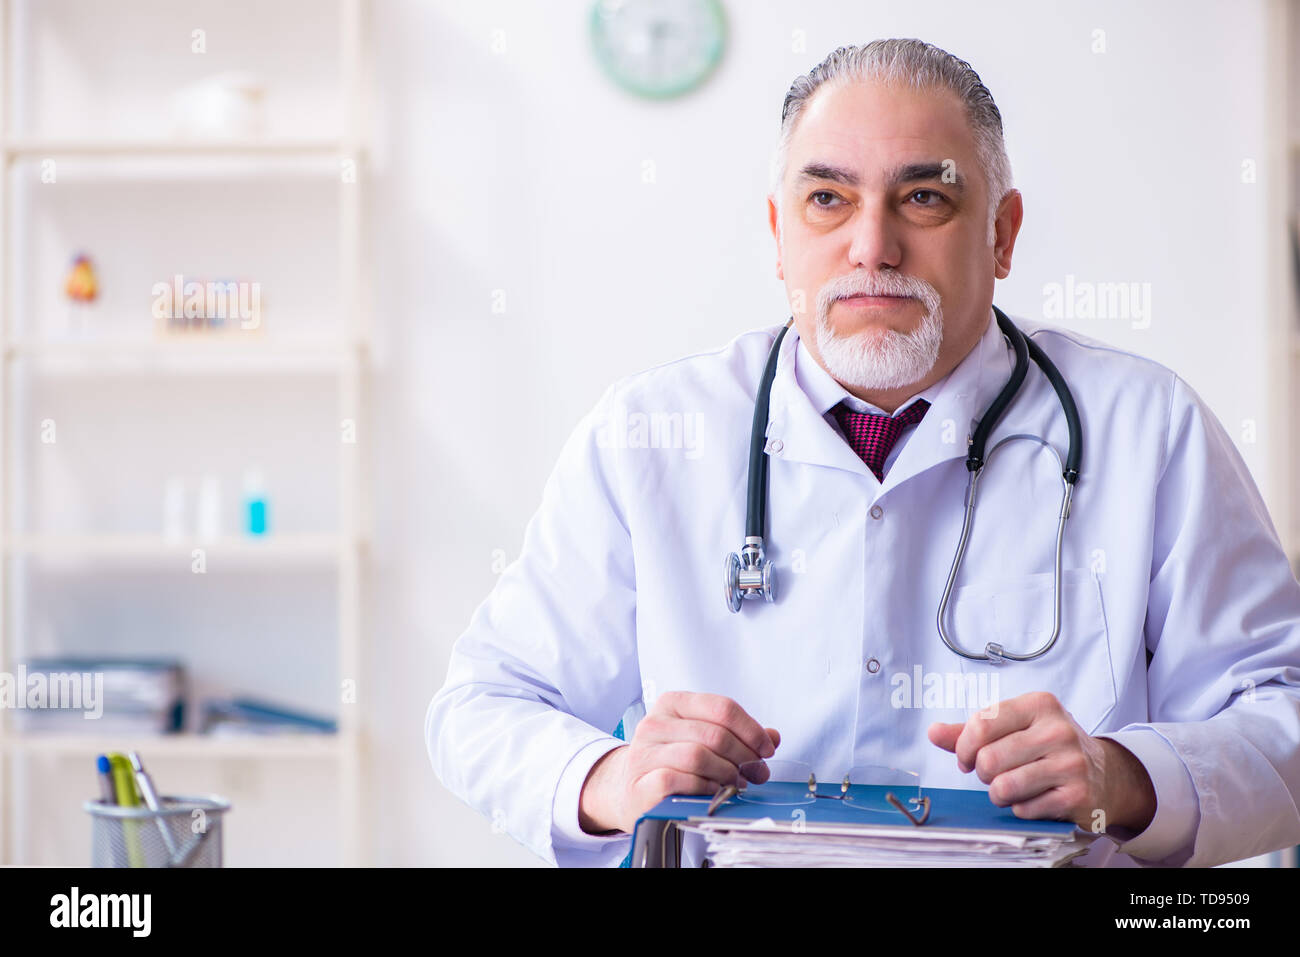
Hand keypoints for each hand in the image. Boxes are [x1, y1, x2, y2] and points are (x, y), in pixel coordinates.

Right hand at [579, 692, 779, 834]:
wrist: (627, 788)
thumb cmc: (669, 761)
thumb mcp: (700, 738)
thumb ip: (737, 735)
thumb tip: (772, 737)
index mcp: (673, 704)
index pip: (721, 707)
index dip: (751, 729)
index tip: (766, 749)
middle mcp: (655, 723)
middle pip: (714, 734)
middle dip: (744, 756)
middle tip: (756, 772)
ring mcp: (644, 752)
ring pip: (698, 756)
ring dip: (727, 773)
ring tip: (737, 783)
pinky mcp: (640, 782)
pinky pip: (679, 780)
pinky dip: (704, 787)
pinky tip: (713, 792)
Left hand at [927, 691, 1155, 833]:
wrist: (1106, 774)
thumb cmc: (1048, 746)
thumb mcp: (1014, 727)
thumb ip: (970, 730)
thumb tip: (933, 732)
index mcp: (1038, 704)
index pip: (981, 725)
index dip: (963, 747)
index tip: (966, 757)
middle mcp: (1058, 730)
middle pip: (988, 760)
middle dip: (982, 773)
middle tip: (995, 772)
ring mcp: (1071, 764)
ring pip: (1004, 787)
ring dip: (998, 794)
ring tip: (1011, 786)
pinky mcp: (1078, 795)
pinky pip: (1024, 809)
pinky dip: (1021, 809)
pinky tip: (1036, 798)